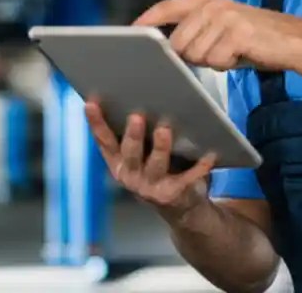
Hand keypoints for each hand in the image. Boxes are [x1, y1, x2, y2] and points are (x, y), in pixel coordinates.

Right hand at [84, 98, 216, 217]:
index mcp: (118, 163)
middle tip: (136, 117)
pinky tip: (209, 153)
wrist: (181, 208)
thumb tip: (140, 92)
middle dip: (133, 135)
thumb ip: (135, 133)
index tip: (91, 103)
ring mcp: (152, 187)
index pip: (104, 141)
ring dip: (160, 148)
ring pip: (155, 165)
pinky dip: (199, 166)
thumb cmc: (159, 169)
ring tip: (165, 130)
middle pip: (130, 153)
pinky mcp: (175, 193)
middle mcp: (131, 176)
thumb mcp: (141, 154)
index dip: (96, 123)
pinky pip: (188, 177)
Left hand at [134, 0, 286, 70]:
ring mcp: (224, 17)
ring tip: (233, 51)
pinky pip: (217, 61)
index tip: (132, 31)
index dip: (147, 20)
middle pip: (178, 43)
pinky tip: (243, 54)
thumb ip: (194, 31)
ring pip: (196, 55)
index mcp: (204, 1)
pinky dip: (228, 65)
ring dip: (213, 61)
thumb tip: (168, 50)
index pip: (166, 8)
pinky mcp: (237, 33)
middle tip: (218, 52)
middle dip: (193, 56)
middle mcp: (211, 5)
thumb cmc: (254, 38)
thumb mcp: (220, 27)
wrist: (293, 40)